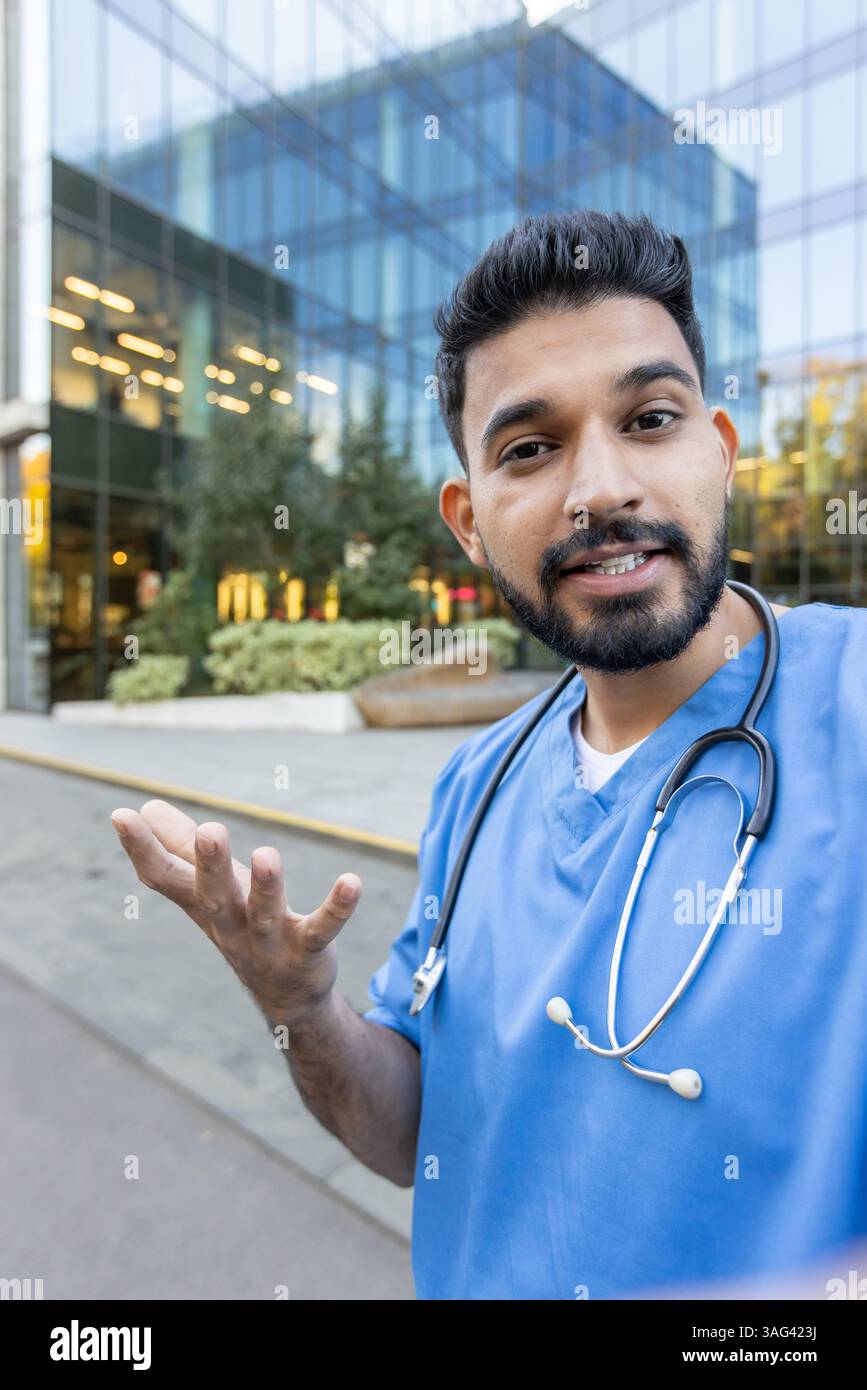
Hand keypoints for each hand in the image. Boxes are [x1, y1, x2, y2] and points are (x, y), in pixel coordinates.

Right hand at [110, 799, 361, 1027]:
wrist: (287, 997)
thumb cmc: (242, 926)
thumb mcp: (209, 888)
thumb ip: (179, 849)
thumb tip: (146, 806)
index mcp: (203, 905)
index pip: (165, 877)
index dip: (141, 849)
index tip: (121, 814)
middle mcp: (230, 925)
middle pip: (214, 896)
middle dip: (210, 865)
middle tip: (210, 829)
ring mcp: (269, 942)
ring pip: (265, 914)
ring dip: (267, 887)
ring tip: (269, 855)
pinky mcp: (308, 950)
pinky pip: (322, 929)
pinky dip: (337, 908)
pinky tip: (351, 882)